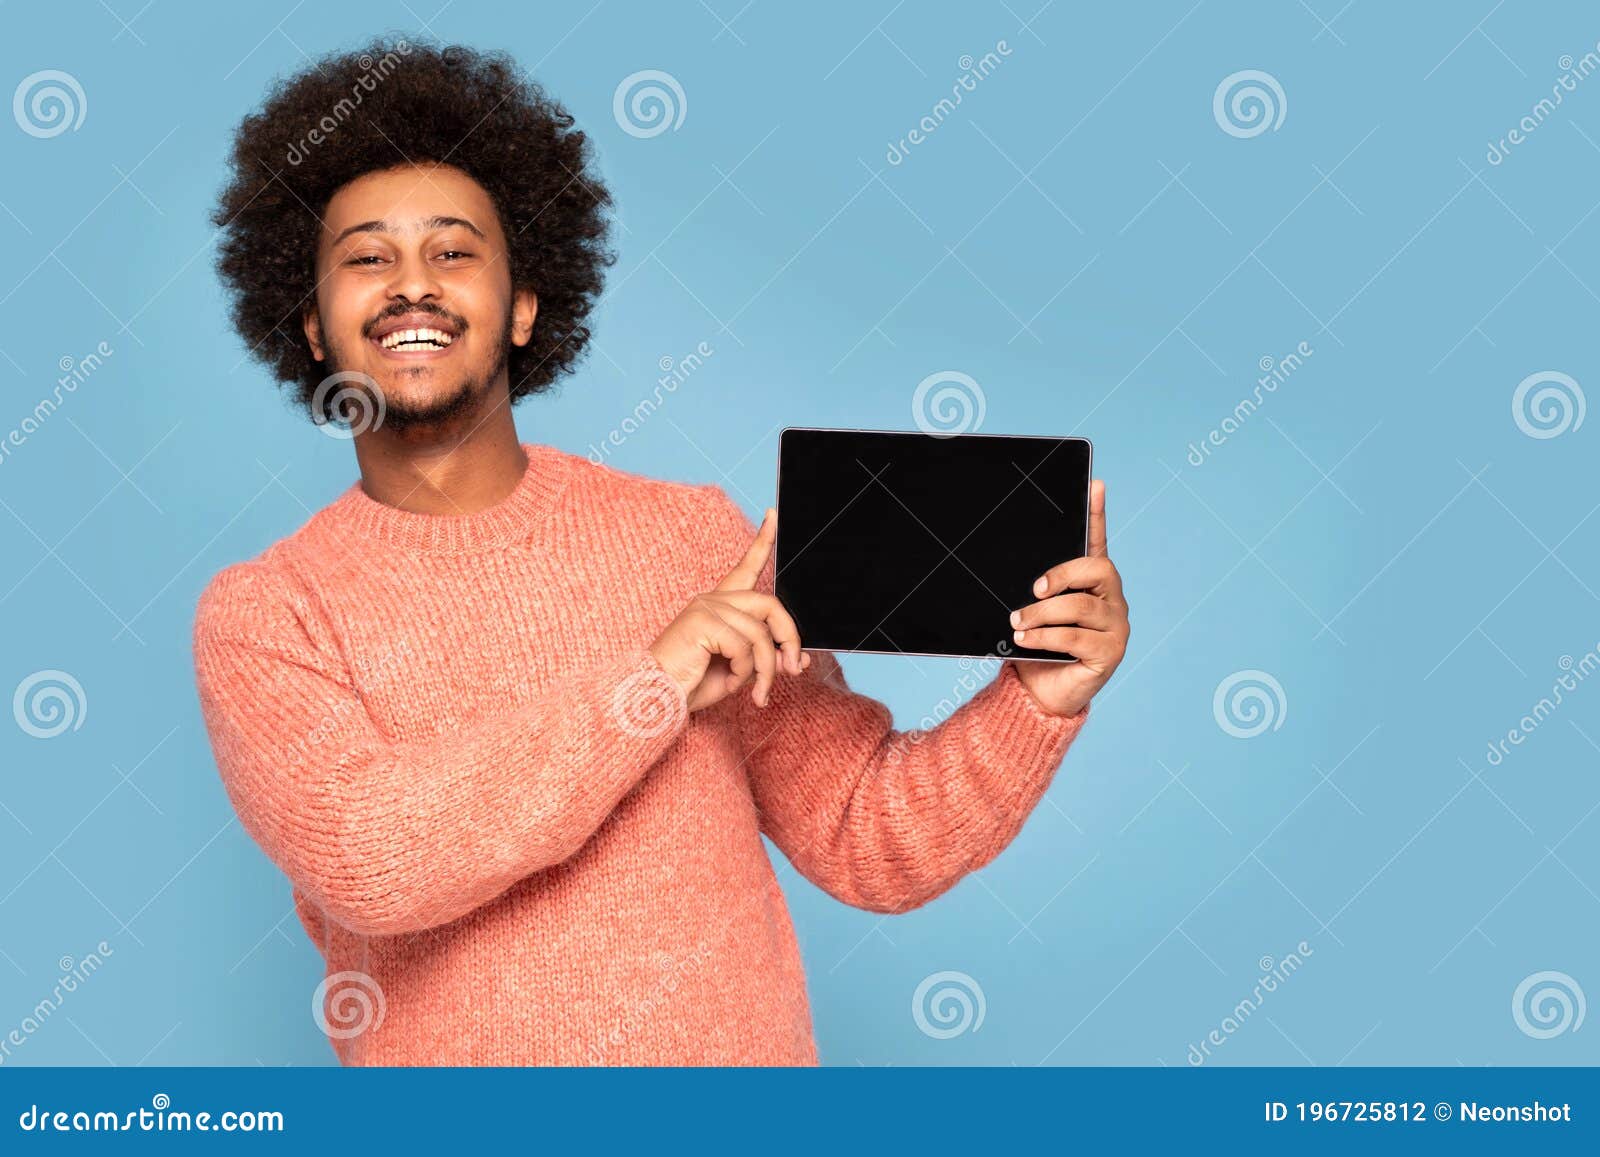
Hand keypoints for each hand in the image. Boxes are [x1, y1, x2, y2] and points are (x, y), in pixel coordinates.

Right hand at [649, 507, 811, 711]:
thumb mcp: (739, 671)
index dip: (763, 542)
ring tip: (757, 692)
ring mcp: (706, 607)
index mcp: (720, 604)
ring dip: (765, 668)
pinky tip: (729, 683)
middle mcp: (713, 599)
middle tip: (795, 668)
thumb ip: (766, 659)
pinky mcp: (702, 621)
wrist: (657, 698)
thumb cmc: (691, 683)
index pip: (745, 566)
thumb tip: (799, 660)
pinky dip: (744, 672)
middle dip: (789, 637)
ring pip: (761, 633)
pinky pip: (744, 646)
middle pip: (770, 604)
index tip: (773, 514)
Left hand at [1009, 479, 1128, 715]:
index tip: (1095, 485)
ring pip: (1081, 607)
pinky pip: (1076, 637)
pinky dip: (1046, 637)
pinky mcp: (1110, 653)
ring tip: (1017, 622)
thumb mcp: (1030, 611)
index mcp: (1091, 582)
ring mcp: (1115, 626)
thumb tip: (1011, 566)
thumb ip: (1032, 589)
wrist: (1039, 692)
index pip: (1097, 541)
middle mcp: (1110, 599)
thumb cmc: (1035, 646)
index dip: (1097, 514)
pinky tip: (1025, 639)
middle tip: (1033, 589)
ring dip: (1042, 614)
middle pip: (1098, 569)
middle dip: (1062, 574)